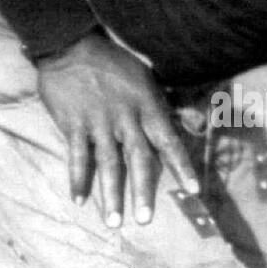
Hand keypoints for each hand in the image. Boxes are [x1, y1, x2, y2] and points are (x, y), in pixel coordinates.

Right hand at [35, 30, 199, 226]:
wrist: (71, 45)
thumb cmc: (113, 63)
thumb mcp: (146, 77)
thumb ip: (164, 104)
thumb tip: (195, 121)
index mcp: (147, 106)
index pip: (169, 141)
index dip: (181, 167)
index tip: (192, 191)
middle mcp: (126, 117)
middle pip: (138, 160)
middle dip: (143, 192)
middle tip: (145, 220)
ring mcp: (99, 122)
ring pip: (108, 164)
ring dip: (111, 195)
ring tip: (114, 222)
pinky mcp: (74, 124)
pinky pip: (78, 156)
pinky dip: (78, 179)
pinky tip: (80, 200)